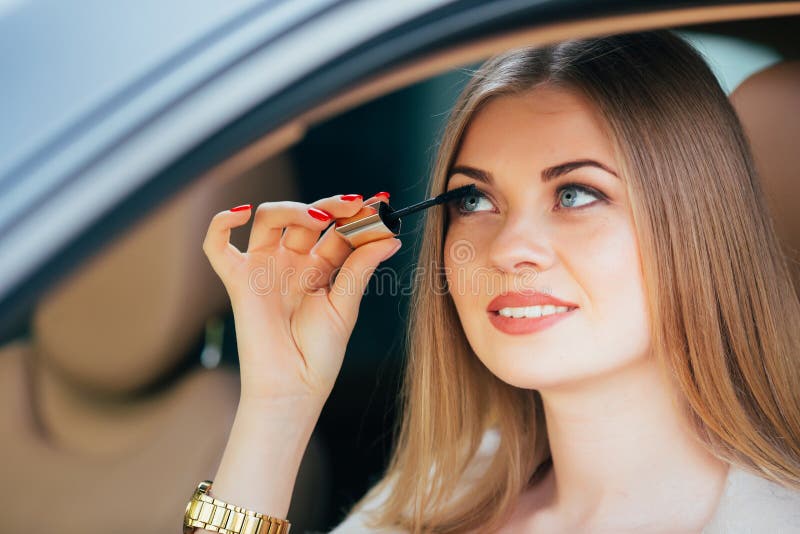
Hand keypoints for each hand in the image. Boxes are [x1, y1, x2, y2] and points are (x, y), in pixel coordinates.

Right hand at [202, 193, 400, 407]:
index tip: (381, 202)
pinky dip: (221, 224)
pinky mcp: (239, 280)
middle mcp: (291, 262)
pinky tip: (240, 212)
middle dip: (331, 207)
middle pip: (305, 218)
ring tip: (320, 218)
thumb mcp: (345, 306)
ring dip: (293, 208)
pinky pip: (218, 246)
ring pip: (269, 219)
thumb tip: (390, 239)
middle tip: (354, 204)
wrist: (293, 387)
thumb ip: (361, 268)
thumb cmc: (319, 355)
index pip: (337, 231)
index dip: (357, 216)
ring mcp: (264, 268)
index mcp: (320, 268)